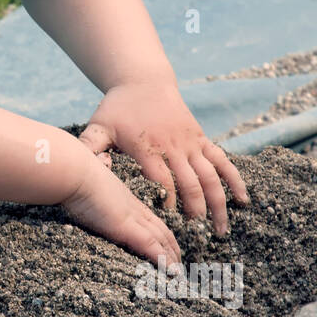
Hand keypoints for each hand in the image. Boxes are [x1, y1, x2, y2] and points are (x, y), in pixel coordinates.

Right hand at [60, 150, 181, 266]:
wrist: (73, 172)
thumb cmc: (74, 178)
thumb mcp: (86, 189)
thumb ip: (91, 194)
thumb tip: (87, 185)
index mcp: (126, 201)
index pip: (151, 220)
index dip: (162, 234)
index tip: (167, 247)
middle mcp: (134, 209)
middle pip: (162, 231)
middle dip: (171, 248)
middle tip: (178, 265)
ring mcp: (132, 218)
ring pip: (161, 240)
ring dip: (172, 257)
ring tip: (179, 273)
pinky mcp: (126, 227)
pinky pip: (151, 246)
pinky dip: (164, 260)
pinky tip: (172, 272)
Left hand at [78, 80, 249, 235]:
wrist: (143, 81)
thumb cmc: (117, 109)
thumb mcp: (98, 126)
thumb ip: (89, 147)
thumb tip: (73, 163)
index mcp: (147, 147)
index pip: (161, 178)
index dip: (168, 200)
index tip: (170, 223)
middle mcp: (173, 146)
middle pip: (191, 181)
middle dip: (196, 209)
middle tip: (199, 236)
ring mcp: (191, 143)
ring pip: (211, 175)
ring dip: (219, 202)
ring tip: (221, 230)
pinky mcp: (202, 139)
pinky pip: (223, 161)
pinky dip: (235, 180)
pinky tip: (244, 200)